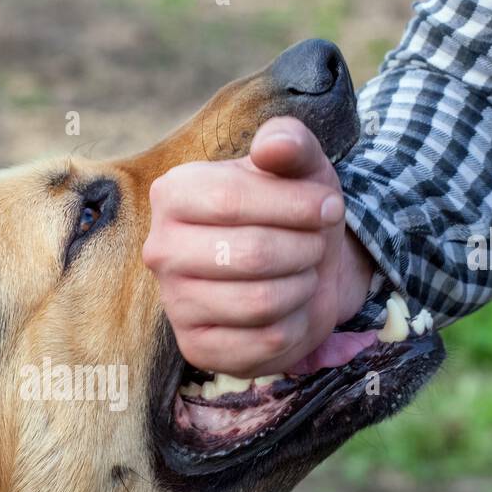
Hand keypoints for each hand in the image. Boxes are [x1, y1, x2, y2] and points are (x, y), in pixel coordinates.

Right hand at [142, 116, 374, 377]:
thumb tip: (272, 146)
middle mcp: (161, 250)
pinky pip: (266, 342)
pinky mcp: (197, 349)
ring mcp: (175, 304)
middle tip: (314, 245)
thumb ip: (290, 143)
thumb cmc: (292, 211)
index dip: (295, 206)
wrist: (300, 268)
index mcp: (173, 194)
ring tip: (301, 273)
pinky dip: (296, 325)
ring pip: (260, 302)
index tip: (329, 207)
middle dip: (304, 249)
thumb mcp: (300, 167)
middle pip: (250, 254)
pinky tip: (289, 310)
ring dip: (302, 286)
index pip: (231, 200)